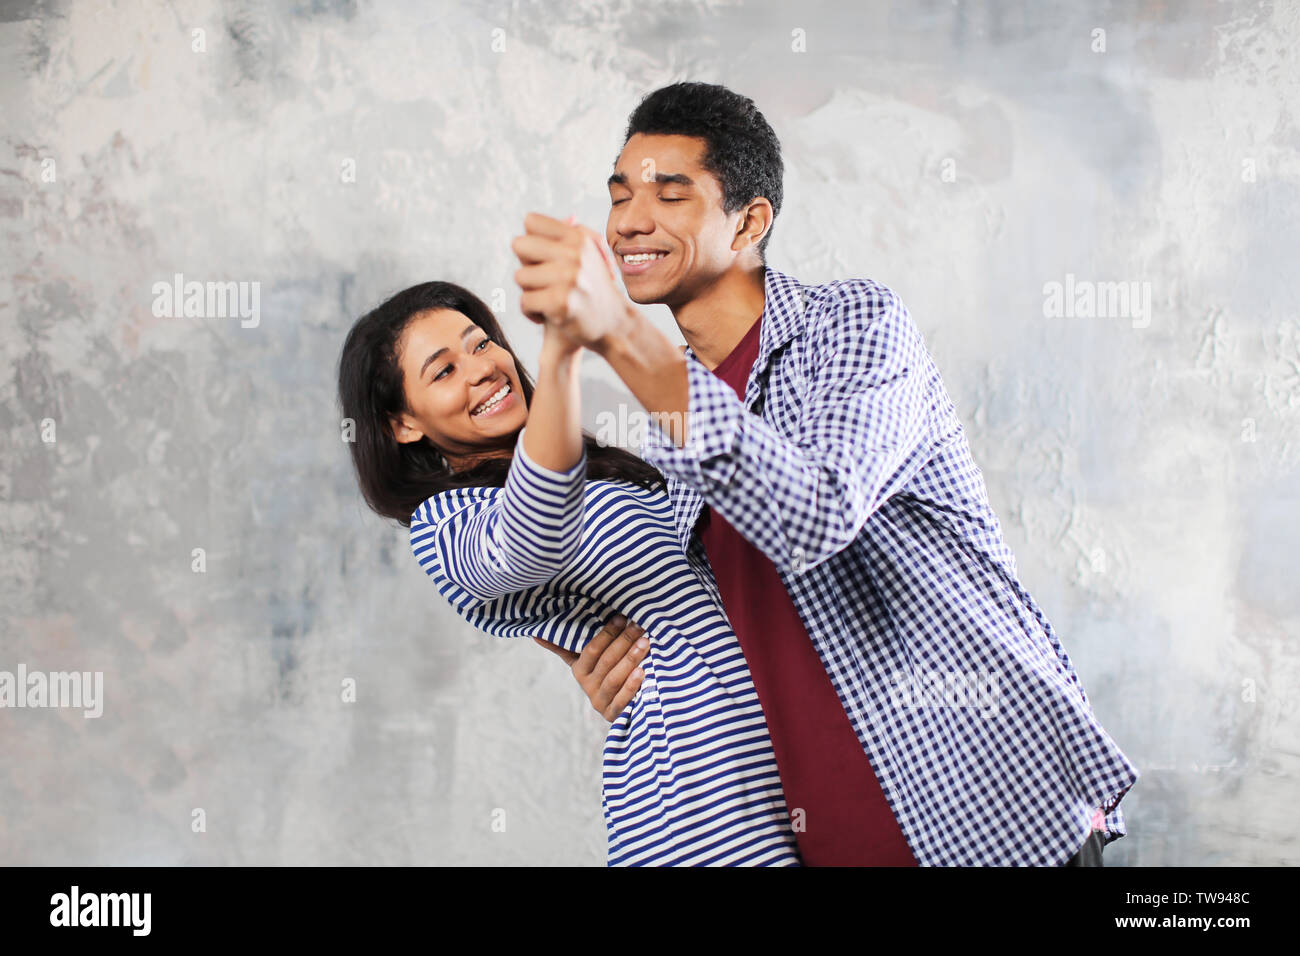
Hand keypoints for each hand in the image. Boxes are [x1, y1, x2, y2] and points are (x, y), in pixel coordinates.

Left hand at [512, 212, 631, 349]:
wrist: (615, 326)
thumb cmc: (593, 289)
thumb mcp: (589, 256)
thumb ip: (571, 237)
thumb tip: (570, 216)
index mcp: (578, 237)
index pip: (531, 221)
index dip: (532, 241)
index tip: (545, 259)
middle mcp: (575, 254)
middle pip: (519, 245)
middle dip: (526, 265)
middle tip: (543, 280)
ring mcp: (569, 278)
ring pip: (520, 276)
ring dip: (529, 292)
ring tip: (549, 299)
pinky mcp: (561, 302)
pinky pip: (525, 301)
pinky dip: (531, 312)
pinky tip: (548, 316)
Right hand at [532, 612, 649, 721]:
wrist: (616, 708)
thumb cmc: (602, 676)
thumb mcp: (584, 662)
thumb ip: (565, 647)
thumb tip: (536, 635)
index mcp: (580, 669)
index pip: (592, 650)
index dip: (606, 634)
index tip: (621, 618)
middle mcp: (587, 686)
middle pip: (606, 662)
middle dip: (624, 642)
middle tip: (639, 626)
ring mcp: (600, 701)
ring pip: (614, 679)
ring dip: (630, 659)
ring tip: (645, 643)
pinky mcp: (613, 714)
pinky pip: (622, 700)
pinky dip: (632, 686)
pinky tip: (642, 672)